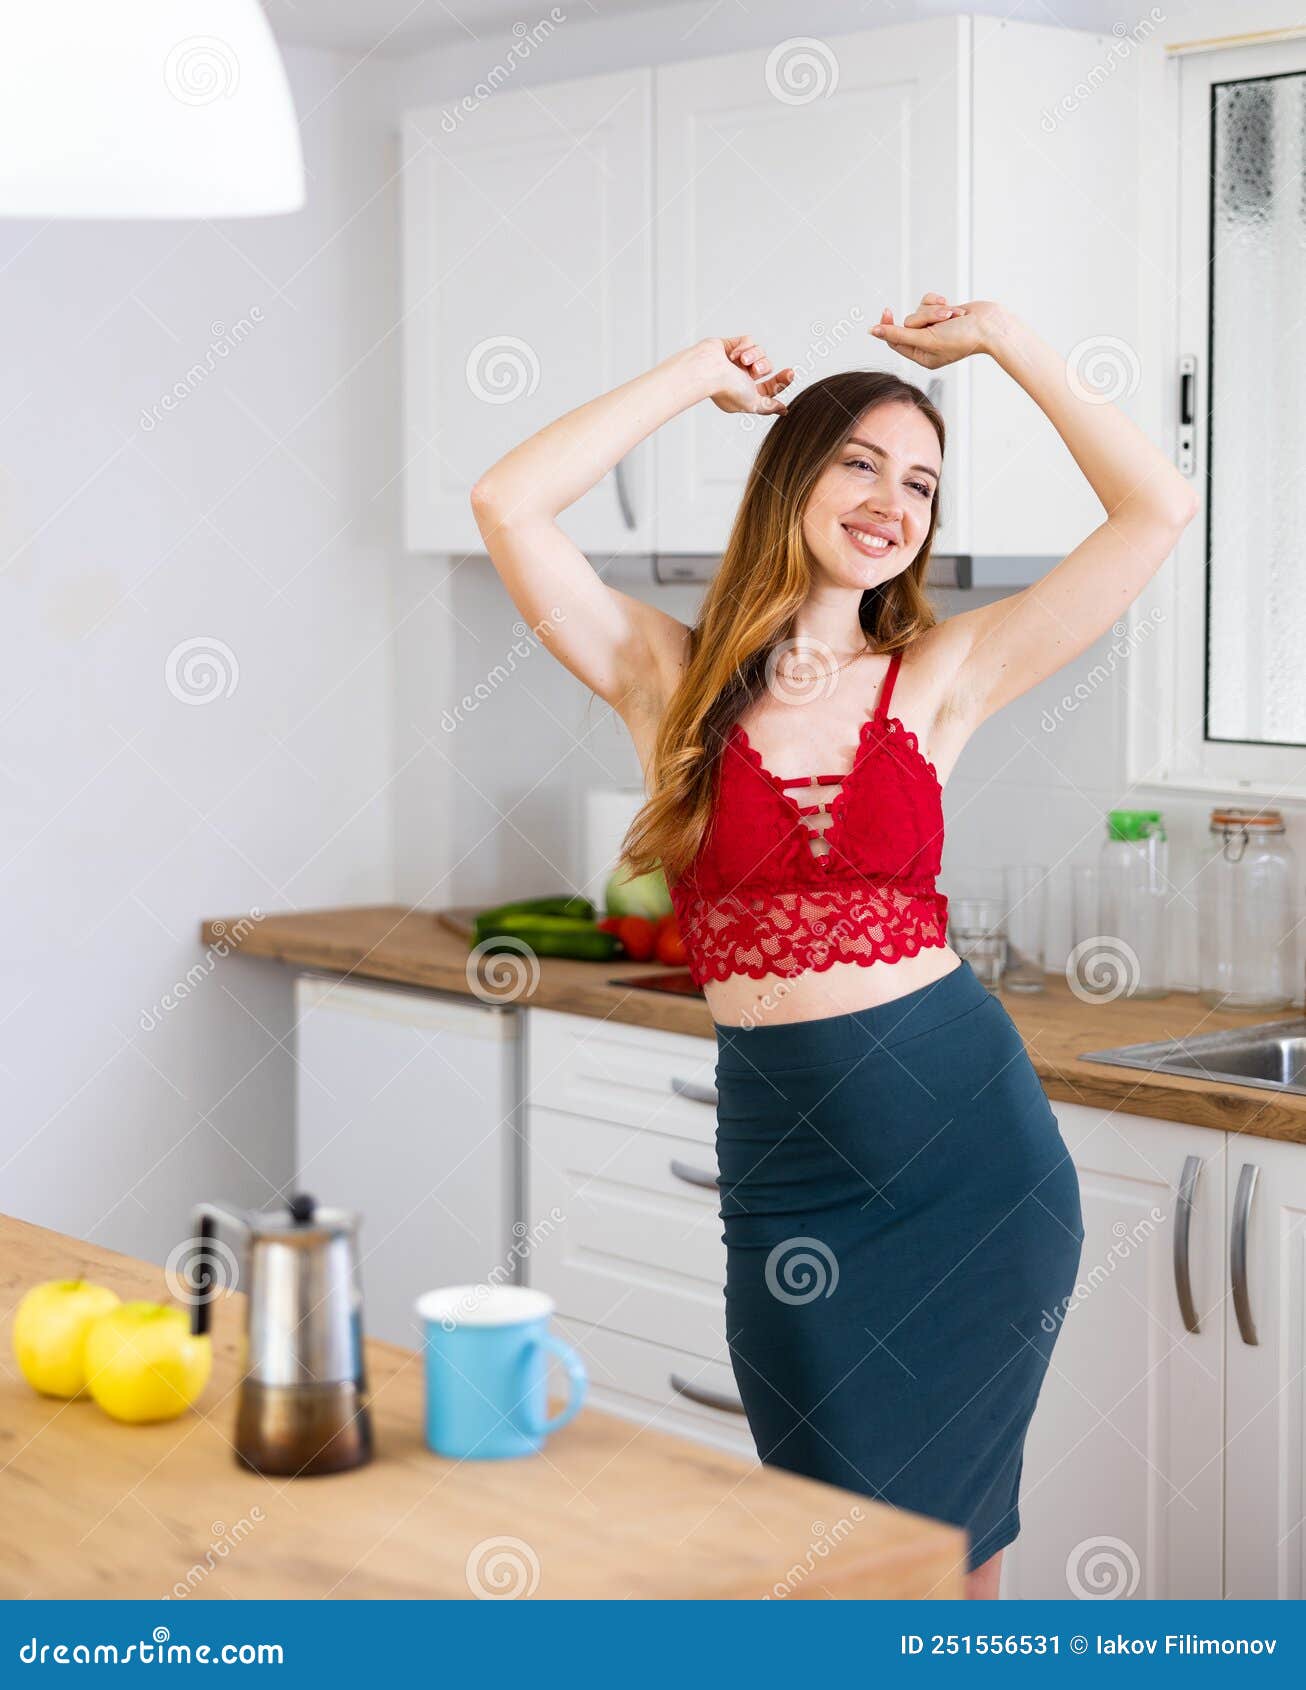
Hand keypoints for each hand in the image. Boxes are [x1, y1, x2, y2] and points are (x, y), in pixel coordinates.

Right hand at [700, 335, 794, 414]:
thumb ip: (769, 406)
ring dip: (754, 357)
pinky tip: (733, 355)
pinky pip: (749, 341)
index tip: (790, 374)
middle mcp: (739, 377)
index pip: (768, 387)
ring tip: (743, 361)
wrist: (709, 371)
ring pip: (759, 353)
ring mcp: (735, 361)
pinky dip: (744, 347)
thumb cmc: (727, 390)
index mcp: (744, 393)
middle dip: (763, 367)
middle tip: (756, 370)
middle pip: (766, 367)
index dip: (781, 381)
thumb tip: (783, 410)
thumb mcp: (753, 404)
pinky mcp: (731, 345)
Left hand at [868, 294, 1005, 368]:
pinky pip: (929, 302)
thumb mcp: (927, 338)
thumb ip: (898, 335)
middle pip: (908, 323)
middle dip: (925, 317)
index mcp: (921, 356)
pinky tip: (953, 308)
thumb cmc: (962, 337)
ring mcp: (935, 329)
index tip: (886, 310)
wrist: (991, 325)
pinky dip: (940, 302)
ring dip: (935, 310)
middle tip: (943, 321)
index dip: (888, 326)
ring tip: (953, 316)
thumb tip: (873, 331)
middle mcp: (927, 343)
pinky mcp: (942, 314)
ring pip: (920, 310)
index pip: (894, 341)